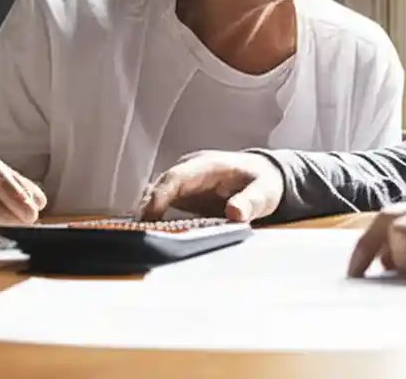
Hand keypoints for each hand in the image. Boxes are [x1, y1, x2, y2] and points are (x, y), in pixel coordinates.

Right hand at [138, 150, 283, 221]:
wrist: (263, 176)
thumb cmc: (263, 182)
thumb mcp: (264, 192)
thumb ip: (251, 201)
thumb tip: (235, 213)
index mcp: (207, 166)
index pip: (176, 177)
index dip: (159, 196)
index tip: (149, 215)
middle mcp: (190, 171)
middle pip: (160, 187)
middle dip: (148, 209)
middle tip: (140, 235)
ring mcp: (184, 182)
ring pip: (156, 196)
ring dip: (148, 215)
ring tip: (142, 238)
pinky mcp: (182, 195)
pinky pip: (162, 205)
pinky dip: (155, 218)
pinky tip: (151, 235)